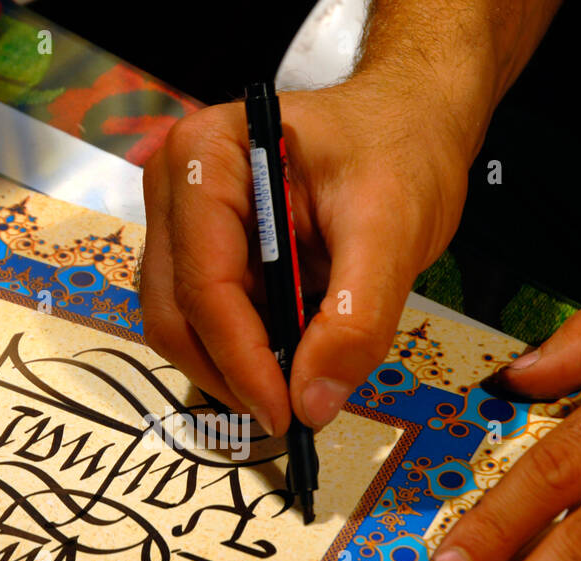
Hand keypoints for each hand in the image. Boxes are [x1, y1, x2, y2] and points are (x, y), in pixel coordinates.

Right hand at [139, 77, 473, 434]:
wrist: (405, 126)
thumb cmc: (398, 151)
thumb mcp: (393, 230)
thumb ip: (356, 318)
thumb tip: (312, 403)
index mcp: (205, 157)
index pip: (204, 284)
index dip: (242, 360)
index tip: (287, 415)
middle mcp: (174, 188)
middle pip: (174, 314)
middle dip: (231, 374)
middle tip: (294, 414)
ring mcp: (179, 224)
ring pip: (181, 328)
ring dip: (236, 369)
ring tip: (301, 380)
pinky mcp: (197, 254)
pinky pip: (203, 324)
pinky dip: (243, 355)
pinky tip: (291, 354)